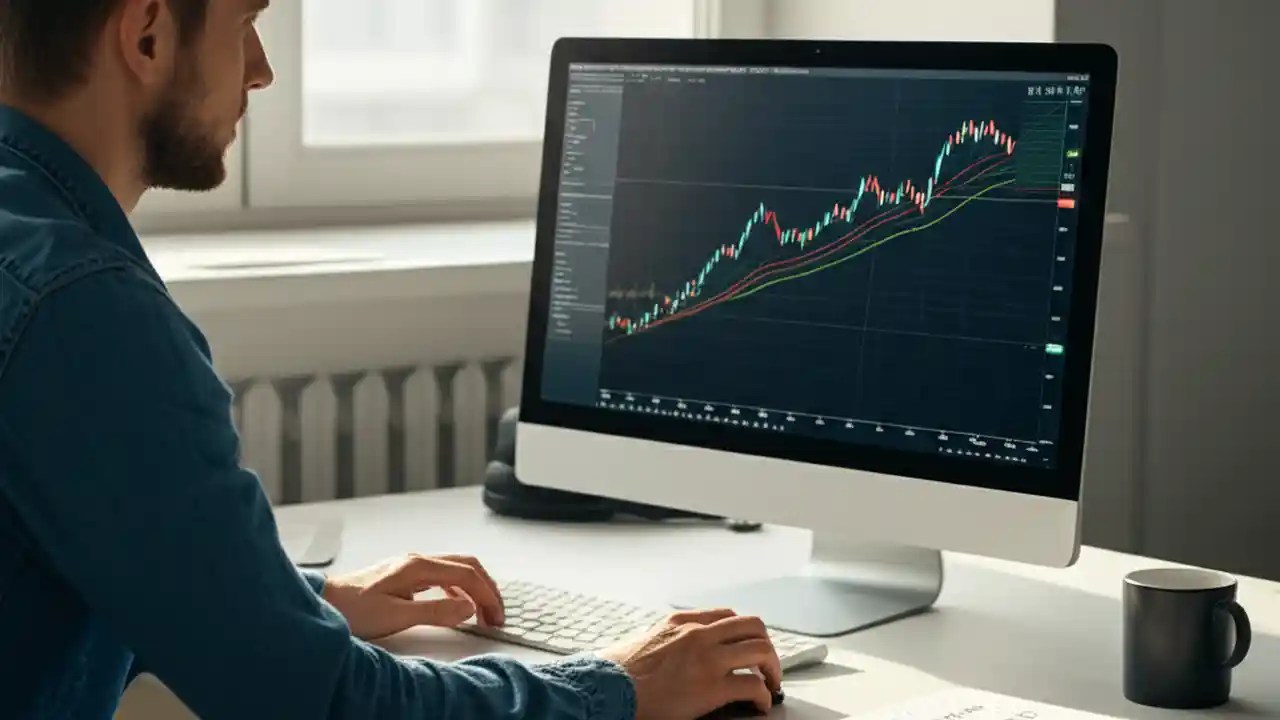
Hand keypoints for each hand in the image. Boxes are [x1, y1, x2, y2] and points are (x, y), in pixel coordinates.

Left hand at [321, 554, 504, 640]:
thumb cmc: (352, 609)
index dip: (487, 596)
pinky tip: (457, 606)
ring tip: (482, 613)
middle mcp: (417, 560)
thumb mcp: (396, 615)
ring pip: (455, 569)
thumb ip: (435, 611)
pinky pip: (442, 576)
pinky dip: (458, 589)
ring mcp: (410, 565)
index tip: (495, 617)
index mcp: (418, 566)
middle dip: (487, 588)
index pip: (467, 575)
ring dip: (474, 589)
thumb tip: (469, 608)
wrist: (324, 602)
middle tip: (497, 614)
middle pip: (466, 565)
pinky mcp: (404, 575)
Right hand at [599, 609, 782, 719]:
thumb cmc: (618, 672)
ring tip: (771, 684)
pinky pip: (752, 686)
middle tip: (768, 666)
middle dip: (767, 646)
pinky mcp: (710, 687)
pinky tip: (758, 705)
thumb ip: (671, 640)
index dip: (745, 633)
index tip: (749, 647)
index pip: (728, 615)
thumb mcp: (647, 641)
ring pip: (761, 650)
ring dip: (773, 669)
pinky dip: (762, 696)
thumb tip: (683, 654)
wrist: (605, 689)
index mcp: (681, 622)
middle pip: (753, 626)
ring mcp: (706, 659)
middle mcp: (698, 634)